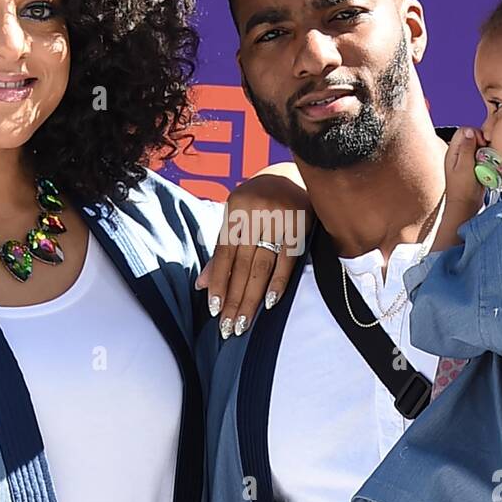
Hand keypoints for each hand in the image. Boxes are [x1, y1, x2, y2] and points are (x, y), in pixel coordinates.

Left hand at [195, 170, 313, 337]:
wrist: (297, 173)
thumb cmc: (260, 199)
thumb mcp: (237, 215)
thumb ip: (223, 249)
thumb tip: (201, 285)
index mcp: (235, 210)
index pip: (223, 254)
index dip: (218, 283)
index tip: (214, 310)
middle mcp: (255, 215)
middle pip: (241, 266)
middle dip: (233, 299)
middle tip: (227, 328)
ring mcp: (279, 222)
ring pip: (261, 268)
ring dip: (251, 298)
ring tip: (243, 323)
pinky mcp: (300, 229)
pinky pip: (288, 262)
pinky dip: (278, 283)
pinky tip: (269, 304)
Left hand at [431, 126, 487, 251]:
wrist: (465, 208)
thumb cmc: (463, 190)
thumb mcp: (465, 167)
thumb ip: (467, 149)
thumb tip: (470, 131)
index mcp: (453, 152)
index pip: (464, 131)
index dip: (475, 133)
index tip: (482, 144)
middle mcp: (459, 155)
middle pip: (472, 137)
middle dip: (482, 142)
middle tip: (486, 153)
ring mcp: (466, 161)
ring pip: (478, 147)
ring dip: (485, 151)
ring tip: (487, 161)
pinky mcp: (474, 168)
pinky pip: (482, 157)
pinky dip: (487, 159)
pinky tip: (488, 167)